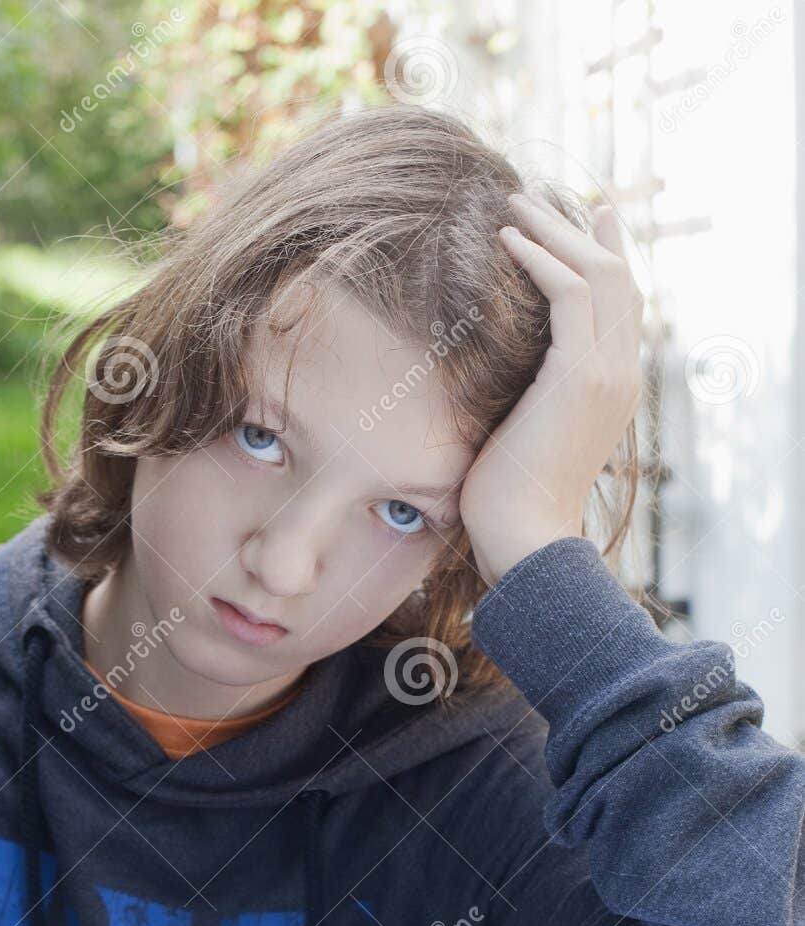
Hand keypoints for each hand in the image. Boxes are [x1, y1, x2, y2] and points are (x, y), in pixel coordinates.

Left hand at [459, 191, 644, 585]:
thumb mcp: (522, 432)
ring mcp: (608, 372)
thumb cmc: (508, 500)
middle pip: (616, 277)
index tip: (578, 220)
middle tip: (540, 196)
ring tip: (517, 204)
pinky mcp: (580, 374)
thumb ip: (526, 393)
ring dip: (555, 232)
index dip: (600, 255)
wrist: (524, 538)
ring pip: (597, 274)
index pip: (621, 304)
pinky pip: (569, 292)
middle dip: (577, 230)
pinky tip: (507, 241)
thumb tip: (494, 372)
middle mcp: (622, 373)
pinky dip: (540, 259)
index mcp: (615, 387)